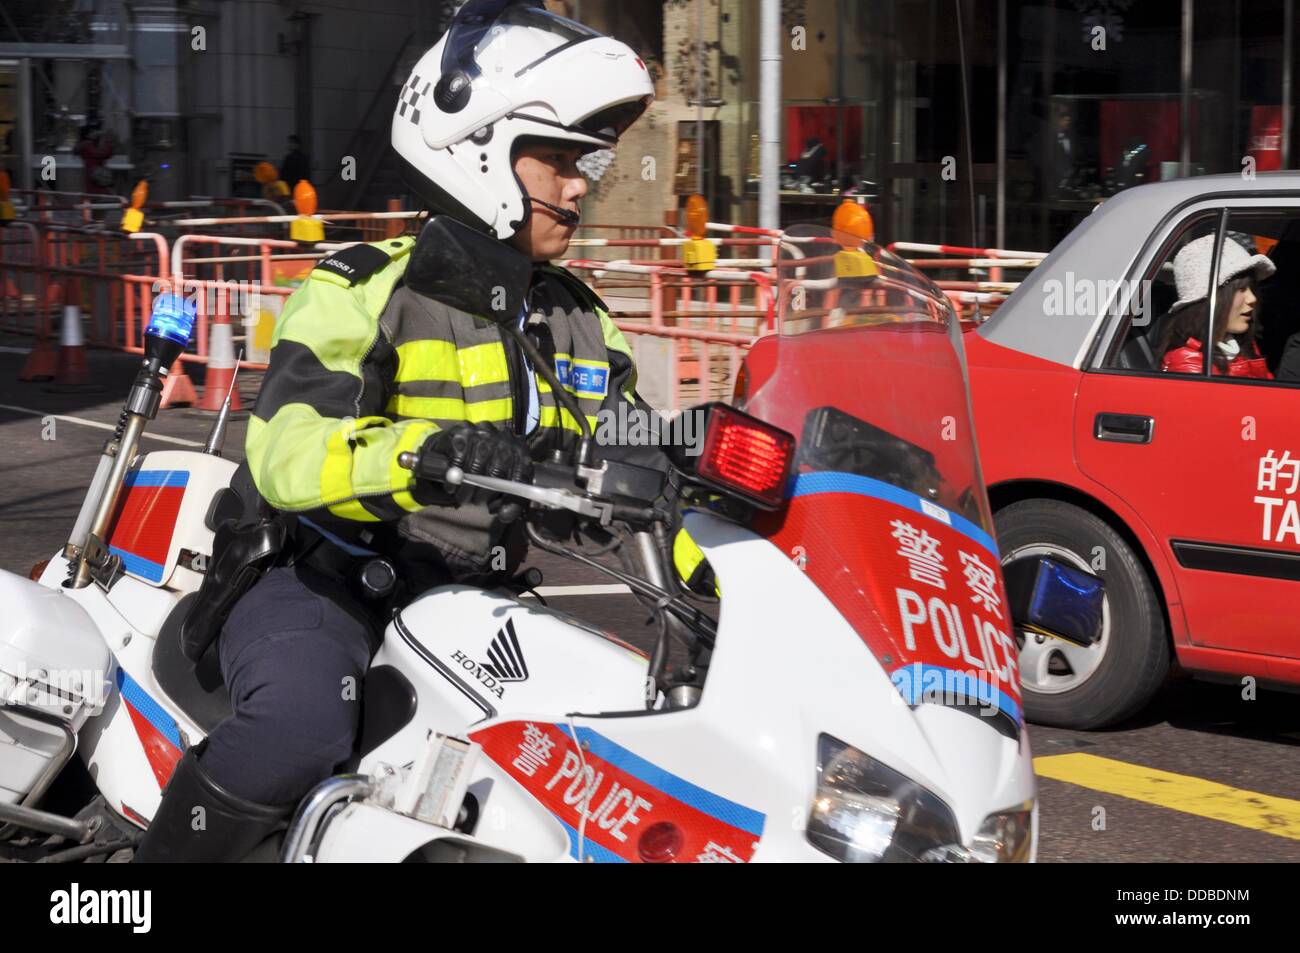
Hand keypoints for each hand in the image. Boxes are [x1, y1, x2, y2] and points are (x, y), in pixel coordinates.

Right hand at [416, 422, 532, 507]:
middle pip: (497, 471)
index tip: (497, 509)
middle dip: (484, 493)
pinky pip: (458, 460)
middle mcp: (504, 438)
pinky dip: (453, 479)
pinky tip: (452, 485)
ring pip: (476, 467)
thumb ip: (509, 502)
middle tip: (474, 501)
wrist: (455, 450)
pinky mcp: (462, 432)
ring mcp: (483, 432)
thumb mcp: (501, 488)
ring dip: (466, 488)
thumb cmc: (483, 471)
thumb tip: (505, 516)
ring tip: (462, 495)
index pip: (521, 474)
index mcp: (520, 451)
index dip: (510, 496)